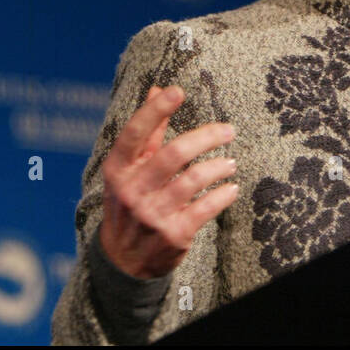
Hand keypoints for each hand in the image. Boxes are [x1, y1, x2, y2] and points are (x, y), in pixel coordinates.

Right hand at [97, 84, 237, 279]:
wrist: (123, 260)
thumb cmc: (129, 201)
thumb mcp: (128, 169)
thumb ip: (146, 130)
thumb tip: (157, 88)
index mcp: (118, 169)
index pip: (134, 133)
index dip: (155, 110)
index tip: (178, 90)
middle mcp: (132, 190)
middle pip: (174, 154)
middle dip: (206, 137)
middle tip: (228, 130)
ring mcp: (152, 214)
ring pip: (194, 179)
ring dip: (219, 166)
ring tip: (230, 162)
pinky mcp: (173, 234)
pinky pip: (206, 208)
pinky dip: (223, 195)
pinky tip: (231, 188)